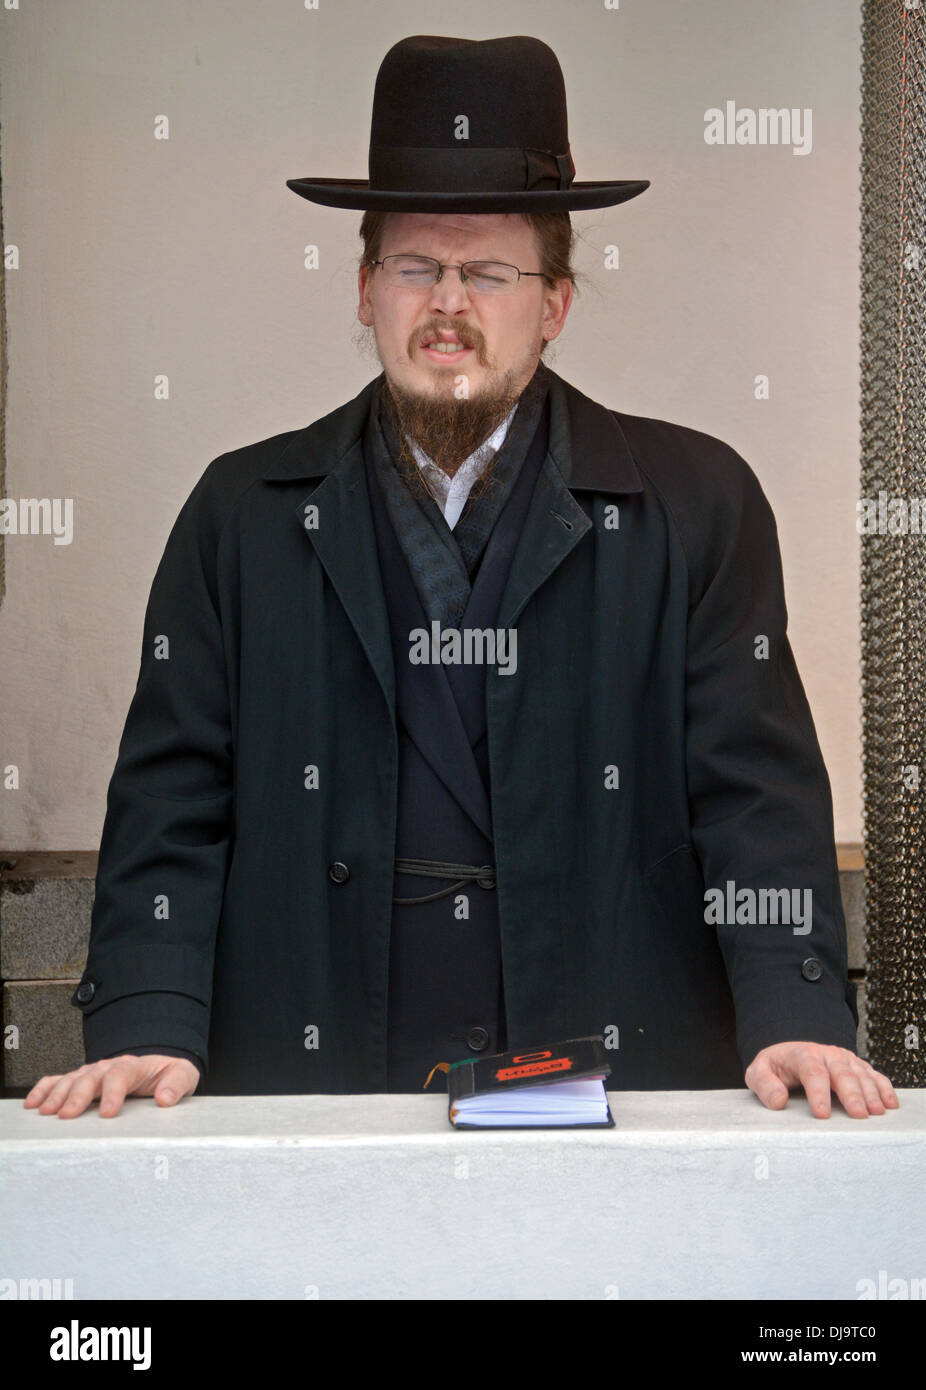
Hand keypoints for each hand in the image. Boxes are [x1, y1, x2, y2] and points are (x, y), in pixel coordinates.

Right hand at [23, 1055, 200, 1118]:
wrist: (160, 1067)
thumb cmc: (169, 1074)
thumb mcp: (183, 1076)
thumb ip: (177, 1084)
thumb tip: (165, 1097)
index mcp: (134, 1066)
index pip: (120, 1075)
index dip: (112, 1093)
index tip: (107, 1113)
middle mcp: (109, 1066)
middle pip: (90, 1077)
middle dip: (77, 1096)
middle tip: (67, 1115)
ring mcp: (93, 1072)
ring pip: (71, 1079)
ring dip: (57, 1095)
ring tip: (46, 1112)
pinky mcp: (82, 1080)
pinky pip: (59, 1080)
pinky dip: (44, 1089)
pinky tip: (33, 1103)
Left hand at [745, 1041, 897, 1117]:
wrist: (790, 1054)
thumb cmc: (776, 1067)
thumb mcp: (759, 1072)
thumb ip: (764, 1085)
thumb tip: (778, 1101)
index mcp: (803, 1055)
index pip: (812, 1072)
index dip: (818, 1093)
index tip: (822, 1114)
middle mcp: (827, 1054)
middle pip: (842, 1073)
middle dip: (851, 1094)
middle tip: (858, 1115)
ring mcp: (844, 1059)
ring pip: (860, 1074)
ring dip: (870, 1093)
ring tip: (876, 1112)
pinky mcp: (856, 1066)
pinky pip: (873, 1075)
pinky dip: (884, 1088)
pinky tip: (889, 1103)